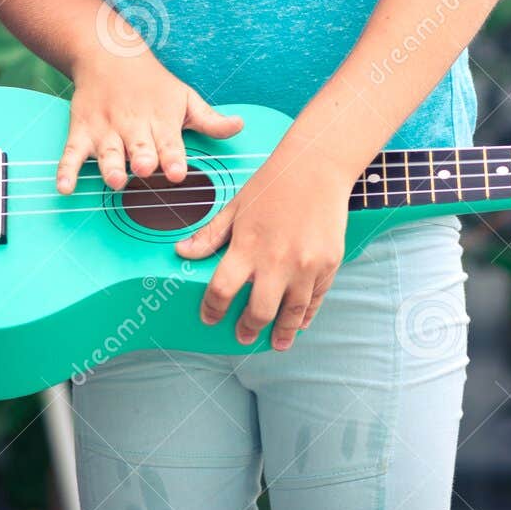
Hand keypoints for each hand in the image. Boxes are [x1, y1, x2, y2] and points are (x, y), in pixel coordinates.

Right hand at [56, 36, 242, 193]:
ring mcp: (105, 130)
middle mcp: (133, 127)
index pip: (170, 143)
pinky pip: (71, 154)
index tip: (179, 173)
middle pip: (139, 147)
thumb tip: (240, 126)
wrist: (109, 55)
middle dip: (143, 159)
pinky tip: (64, 187)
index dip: (174, 159)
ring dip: (112, 166)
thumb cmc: (154, 85)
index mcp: (161, 121)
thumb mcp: (186, 97)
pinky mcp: (81, 132)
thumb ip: (211, 120)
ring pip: (108, 152)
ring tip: (116, 179)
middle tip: (147, 169)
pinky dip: (66, 170)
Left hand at [173, 152, 351, 350]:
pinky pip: (315, 300)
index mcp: (247, 246)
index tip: (209, 316)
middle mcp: (277, 261)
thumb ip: (210, 234)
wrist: (317, 166)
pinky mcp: (328, 264)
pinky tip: (299, 323)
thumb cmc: (272, 184)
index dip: (212, 309)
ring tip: (274, 343)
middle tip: (242, 335)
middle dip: (247, 328)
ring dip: (280, 333)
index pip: (222, 290)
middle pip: (258, 312)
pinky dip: (306, 315)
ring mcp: (306, 265)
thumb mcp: (235, 206)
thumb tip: (182, 252)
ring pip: (291, 314)